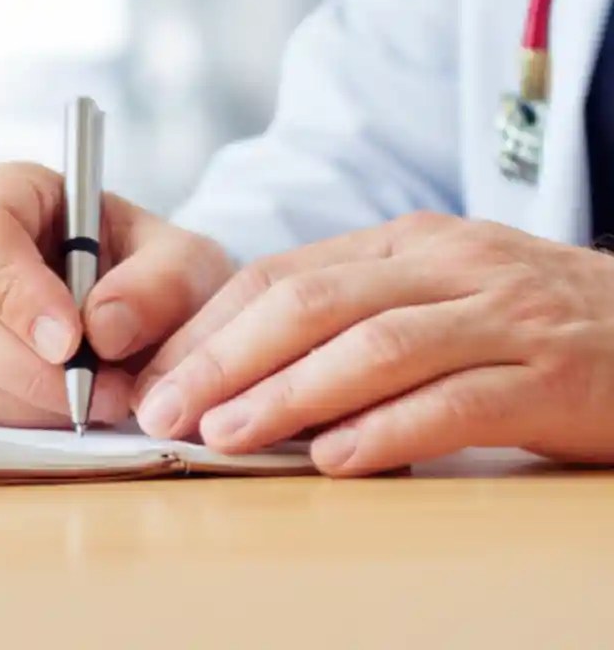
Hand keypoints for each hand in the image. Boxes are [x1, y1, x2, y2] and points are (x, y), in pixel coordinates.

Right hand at [0, 162, 233, 427]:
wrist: (165, 323)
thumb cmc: (165, 276)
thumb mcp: (189, 263)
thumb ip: (161, 283)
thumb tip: (100, 329)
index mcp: (11, 199)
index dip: (12, 291)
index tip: (69, 340)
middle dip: (32, 368)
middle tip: (106, 389)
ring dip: (42, 401)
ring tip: (111, 396)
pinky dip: (38, 421)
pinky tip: (85, 407)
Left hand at [134, 211, 613, 475]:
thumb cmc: (524, 320)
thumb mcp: (433, 290)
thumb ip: (348, 316)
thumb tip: (236, 372)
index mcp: (405, 243)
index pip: (280, 275)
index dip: (206, 327)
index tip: (150, 374)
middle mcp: (449, 266)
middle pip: (312, 306)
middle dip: (224, 359)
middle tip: (164, 408)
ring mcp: (503, 316)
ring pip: (374, 348)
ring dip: (288, 394)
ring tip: (224, 435)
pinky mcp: (553, 377)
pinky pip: (456, 403)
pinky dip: (387, 432)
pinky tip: (334, 459)